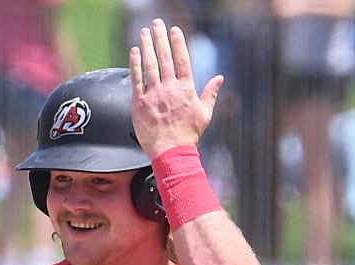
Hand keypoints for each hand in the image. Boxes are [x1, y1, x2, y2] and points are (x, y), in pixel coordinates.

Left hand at [128, 19, 221, 158]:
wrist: (170, 151)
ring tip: (144, 32)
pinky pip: (136, 79)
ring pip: (150, 65)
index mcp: (186, 89)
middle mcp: (170, 88)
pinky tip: (134, 52)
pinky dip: (135, 64)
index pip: (182, 60)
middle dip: (160, 38)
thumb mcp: (205, 113)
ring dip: (147, 46)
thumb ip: (210, 93)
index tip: (174, 30)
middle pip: (165, 57)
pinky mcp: (140, 103)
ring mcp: (154, 94)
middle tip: (156, 23)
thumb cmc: (188, 134)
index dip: (178, 43)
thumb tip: (220, 78)